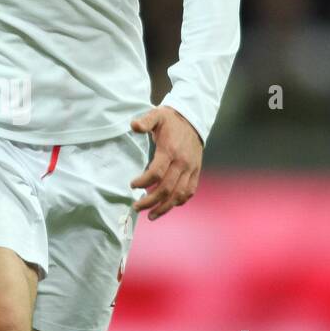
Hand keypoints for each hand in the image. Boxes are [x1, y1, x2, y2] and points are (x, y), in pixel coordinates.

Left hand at [130, 106, 202, 220]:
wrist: (193, 119)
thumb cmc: (171, 120)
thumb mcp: (157, 115)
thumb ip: (145, 121)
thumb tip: (134, 125)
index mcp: (170, 150)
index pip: (157, 173)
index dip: (143, 182)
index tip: (132, 185)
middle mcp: (182, 162)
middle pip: (166, 188)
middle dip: (150, 201)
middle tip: (136, 206)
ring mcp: (191, 168)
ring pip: (179, 194)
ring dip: (164, 207)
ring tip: (150, 215)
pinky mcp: (196, 172)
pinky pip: (190, 191)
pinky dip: (179, 202)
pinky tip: (167, 207)